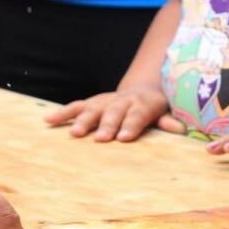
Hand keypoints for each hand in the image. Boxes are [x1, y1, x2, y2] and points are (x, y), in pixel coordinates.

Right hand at [44, 87, 183, 141]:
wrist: (142, 90)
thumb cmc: (154, 109)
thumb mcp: (164, 113)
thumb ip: (168, 122)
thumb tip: (180, 130)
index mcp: (142, 104)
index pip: (137, 115)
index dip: (131, 125)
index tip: (124, 138)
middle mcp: (122, 101)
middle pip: (114, 112)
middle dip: (106, 125)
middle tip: (100, 138)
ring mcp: (105, 101)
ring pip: (93, 108)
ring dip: (83, 121)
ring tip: (74, 134)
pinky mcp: (92, 103)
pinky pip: (76, 107)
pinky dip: (62, 113)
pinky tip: (48, 121)